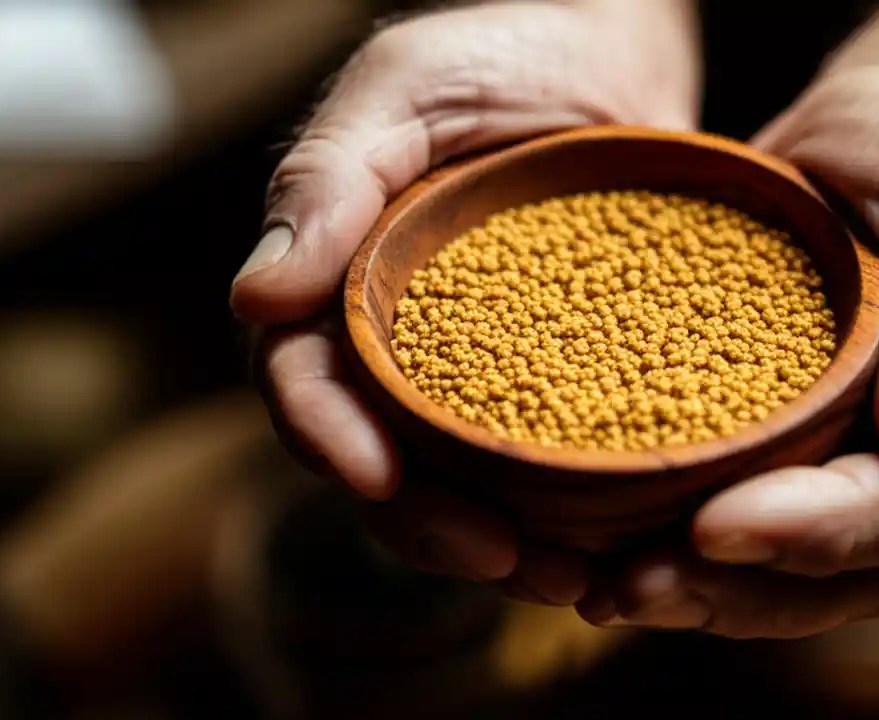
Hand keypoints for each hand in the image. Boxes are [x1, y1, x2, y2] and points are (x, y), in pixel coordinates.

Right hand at [231, 2, 697, 604]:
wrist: (613, 46)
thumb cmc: (498, 49)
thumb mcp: (403, 91)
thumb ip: (329, 178)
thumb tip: (256, 296)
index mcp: (343, 283)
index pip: (307, 380)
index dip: (327, 436)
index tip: (375, 475)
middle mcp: (405, 343)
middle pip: (386, 460)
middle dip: (429, 521)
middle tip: (500, 558)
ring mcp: (485, 367)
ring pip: (470, 482)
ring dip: (507, 542)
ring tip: (574, 578)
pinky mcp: (565, 375)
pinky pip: (557, 456)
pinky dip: (578, 507)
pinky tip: (622, 536)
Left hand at [576, 65, 878, 636]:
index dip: (819, 530)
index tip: (712, 528)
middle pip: (854, 573)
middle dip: (741, 590)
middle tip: (630, 587)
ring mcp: (867, 460)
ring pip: (801, 578)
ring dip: (704, 595)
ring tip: (606, 590)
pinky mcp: (802, 449)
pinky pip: (754, 525)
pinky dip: (685, 550)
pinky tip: (608, 550)